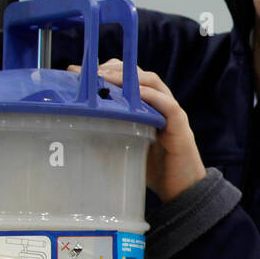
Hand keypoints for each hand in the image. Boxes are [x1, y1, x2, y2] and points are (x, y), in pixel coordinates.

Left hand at [70, 60, 205, 202]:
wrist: (181, 189)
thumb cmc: (154, 168)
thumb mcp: (126, 145)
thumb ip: (111, 132)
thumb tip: (79, 129)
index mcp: (147, 106)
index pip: (130, 77)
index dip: (107, 70)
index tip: (82, 72)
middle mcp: (160, 104)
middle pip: (139, 74)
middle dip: (115, 69)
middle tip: (92, 73)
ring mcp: (171, 112)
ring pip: (153, 82)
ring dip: (130, 77)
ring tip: (107, 78)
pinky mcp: (180, 125)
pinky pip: (167, 105)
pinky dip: (151, 96)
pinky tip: (135, 93)